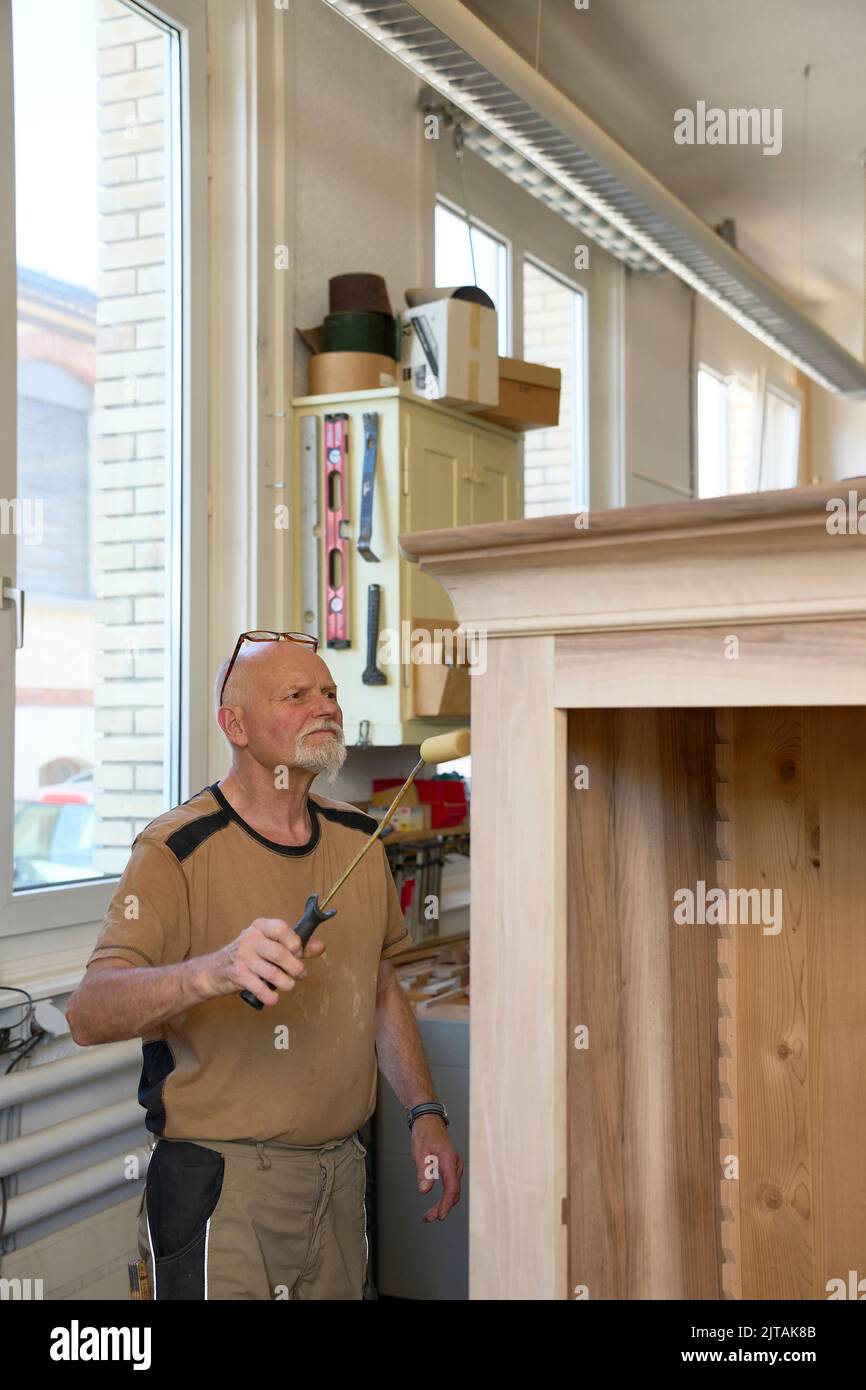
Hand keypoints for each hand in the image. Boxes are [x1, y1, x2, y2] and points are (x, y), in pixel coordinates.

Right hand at [205, 917, 325, 1005]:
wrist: (214, 970)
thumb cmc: (248, 956)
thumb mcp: (269, 944)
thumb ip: (295, 946)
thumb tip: (321, 946)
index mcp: (260, 927)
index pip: (281, 928)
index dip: (295, 942)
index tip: (299, 953)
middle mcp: (250, 939)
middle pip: (280, 953)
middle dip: (295, 968)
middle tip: (300, 974)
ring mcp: (242, 957)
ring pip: (273, 974)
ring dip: (286, 983)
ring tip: (288, 985)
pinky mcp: (237, 975)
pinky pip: (260, 988)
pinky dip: (271, 996)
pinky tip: (273, 997)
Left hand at [411, 1116, 462, 1221]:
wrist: (429, 1120)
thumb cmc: (424, 1134)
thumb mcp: (420, 1153)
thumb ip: (423, 1172)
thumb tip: (424, 1190)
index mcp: (449, 1160)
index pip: (451, 1188)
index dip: (445, 1204)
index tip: (439, 1216)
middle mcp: (456, 1165)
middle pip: (453, 1193)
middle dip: (442, 1208)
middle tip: (428, 1218)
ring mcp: (455, 1166)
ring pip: (453, 1191)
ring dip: (443, 1205)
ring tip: (429, 1215)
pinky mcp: (451, 1167)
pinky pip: (451, 1186)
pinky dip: (444, 1197)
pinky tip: (436, 1204)